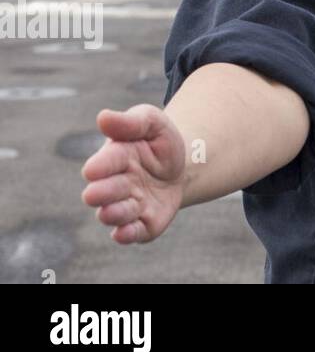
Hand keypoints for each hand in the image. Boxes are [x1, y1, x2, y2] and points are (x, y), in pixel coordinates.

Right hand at [81, 105, 187, 244]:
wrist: (185, 164)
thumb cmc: (159, 141)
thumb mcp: (152, 122)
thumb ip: (130, 122)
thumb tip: (103, 116)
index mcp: (114, 159)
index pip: (104, 163)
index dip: (100, 166)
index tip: (93, 170)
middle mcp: (116, 185)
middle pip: (104, 192)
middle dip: (101, 193)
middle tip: (95, 193)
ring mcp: (129, 206)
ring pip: (115, 214)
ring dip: (114, 214)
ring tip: (112, 212)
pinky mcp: (144, 224)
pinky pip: (133, 233)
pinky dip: (127, 234)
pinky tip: (123, 233)